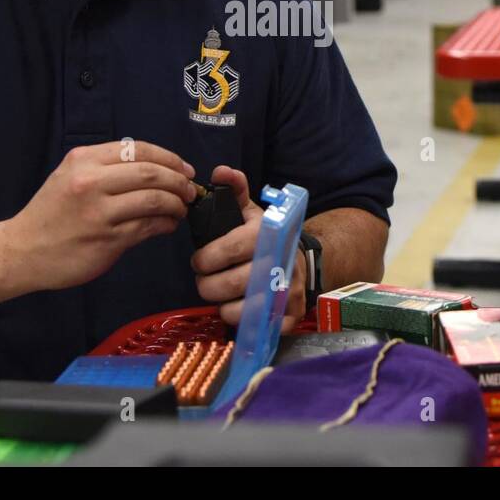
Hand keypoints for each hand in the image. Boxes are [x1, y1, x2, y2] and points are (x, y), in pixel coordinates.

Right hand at [9, 140, 196, 291]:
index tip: (184, 168)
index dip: (169, 158)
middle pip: (152, 172)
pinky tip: (167, 224)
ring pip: (154, 199)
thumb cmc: (50, 214)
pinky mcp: (107, 240)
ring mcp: (99, 212)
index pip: (138, 149)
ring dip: (176, 203)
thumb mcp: (69, 175)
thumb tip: (154, 166)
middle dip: (179, 180)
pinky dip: (165, 224)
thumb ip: (105, 166)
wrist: (21, 251)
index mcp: (83, 160)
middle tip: (190, 189)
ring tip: (181, 208)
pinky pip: (148, 226)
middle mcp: (90, 182)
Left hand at [190, 165, 306, 332]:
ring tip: (220, 297)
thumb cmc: (266, 236)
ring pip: (244, 309)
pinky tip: (240, 310)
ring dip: (223, 306)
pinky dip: (245, 323)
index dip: (206, 258)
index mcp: (268, 233)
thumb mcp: (251, 211)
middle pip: (232, 283)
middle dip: (208, 286)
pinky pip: (263, 327)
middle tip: (204, 282)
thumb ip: (234, 191)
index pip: (230, 248)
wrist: (300, 260)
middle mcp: (281, 261)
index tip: (198, 261)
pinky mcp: (293, 314)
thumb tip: (220, 171)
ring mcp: (289, 290)